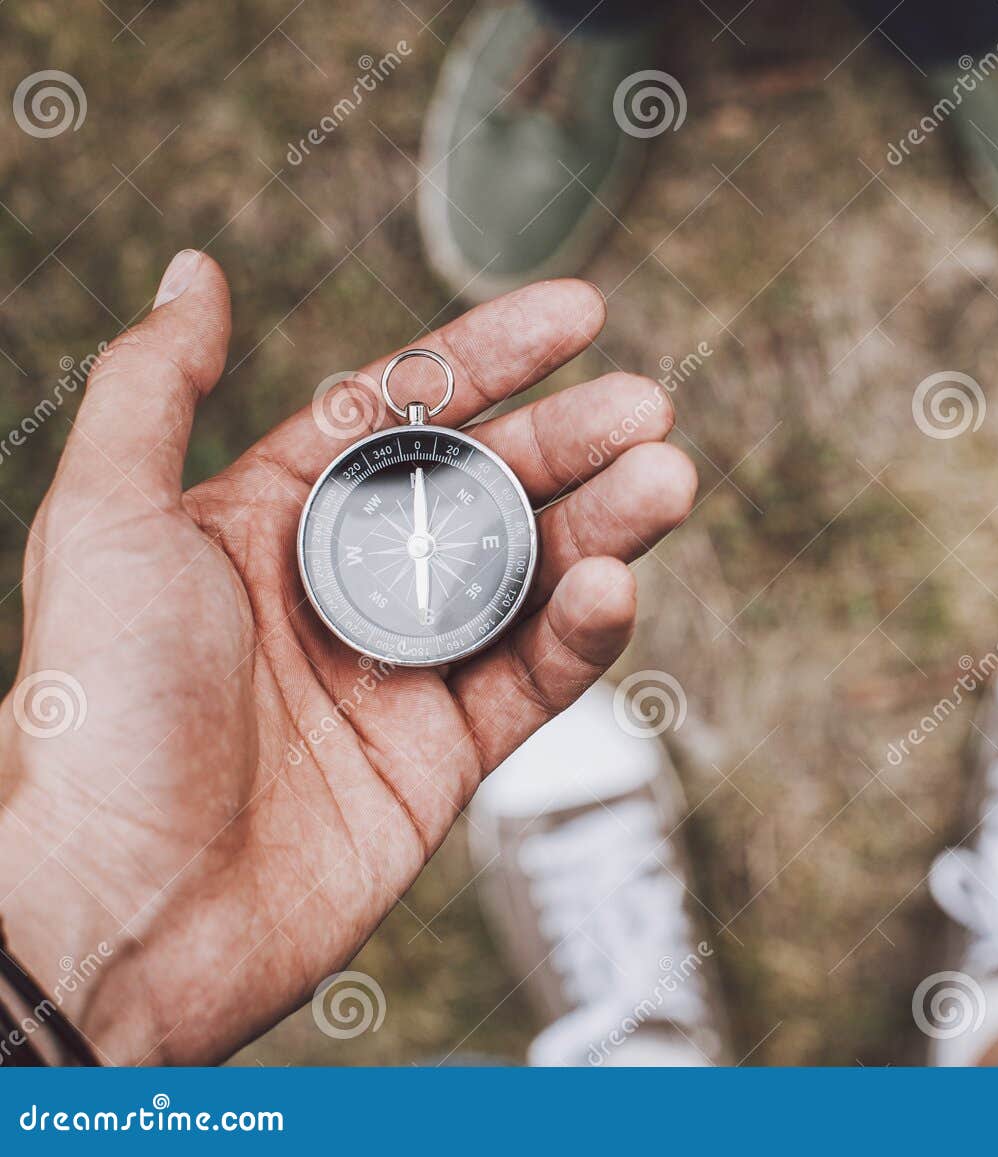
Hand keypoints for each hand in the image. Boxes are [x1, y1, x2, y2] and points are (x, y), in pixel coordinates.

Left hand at [0, 251, 695, 1063]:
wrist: (125, 907)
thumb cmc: (96, 711)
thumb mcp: (105, 520)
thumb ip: (153, 387)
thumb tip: (194, 271)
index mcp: (276, 519)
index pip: (406, 409)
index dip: (494, 356)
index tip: (582, 316)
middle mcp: (348, 588)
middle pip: (487, 488)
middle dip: (573, 440)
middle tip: (650, 406)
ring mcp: (403, 673)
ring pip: (530, 577)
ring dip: (605, 524)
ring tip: (668, 478)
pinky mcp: (445, 758)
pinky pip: (533, 679)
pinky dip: (582, 632)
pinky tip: (611, 585)